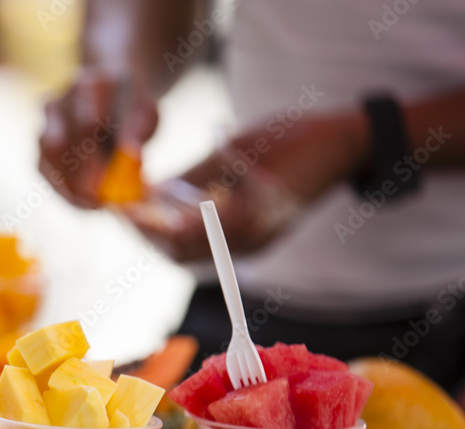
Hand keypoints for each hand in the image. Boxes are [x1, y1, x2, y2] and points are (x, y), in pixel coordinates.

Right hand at [38, 68, 157, 208]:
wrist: (108, 91)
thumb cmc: (129, 105)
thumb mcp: (144, 112)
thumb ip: (137, 133)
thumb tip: (132, 160)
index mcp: (87, 86)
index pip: (85, 125)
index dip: (94, 161)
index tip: (106, 187)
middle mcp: (59, 102)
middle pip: (58, 144)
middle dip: (77, 179)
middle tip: (98, 204)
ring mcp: (44, 123)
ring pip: (47, 160)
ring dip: (68, 188)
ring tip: (93, 206)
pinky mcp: (41, 144)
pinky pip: (44, 171)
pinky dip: (62, 190)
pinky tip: (83, 203)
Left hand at [123, 111, 368, 260]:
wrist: (344, 148)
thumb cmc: (295, 138)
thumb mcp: (236, 148)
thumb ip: (192, 174)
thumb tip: (147, 190)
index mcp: (248, 221)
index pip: (180, 236)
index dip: (145, 224)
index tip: (120, 209)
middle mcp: (249, 243)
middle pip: (180, 253)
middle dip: (145, 234)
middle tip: (119, 211)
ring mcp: (253, 246)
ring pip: (191, 255)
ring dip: (159, 237)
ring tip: (134, 212)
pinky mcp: (253, 240)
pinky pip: (207, 247)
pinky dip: (180, 233)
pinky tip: (163, 212)